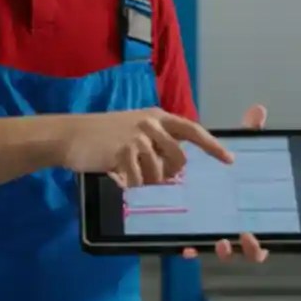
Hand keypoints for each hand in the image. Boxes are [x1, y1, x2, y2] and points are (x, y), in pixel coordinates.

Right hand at [53, 108, 233, 186]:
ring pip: (159, 173)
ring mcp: (137, 137)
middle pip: (179, 158)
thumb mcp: (135, 129)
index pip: (192, 130)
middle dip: (170, 173)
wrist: (72, 135)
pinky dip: (130, 184)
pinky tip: (118, 176)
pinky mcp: (123, 152)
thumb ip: (157, 142)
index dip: (212, 145)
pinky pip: (138, 180)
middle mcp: (150, 123)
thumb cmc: (105, 135)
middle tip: (152, 176)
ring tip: (129, 174)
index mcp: (157, 117)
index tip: (228, 159)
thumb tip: (176, 166)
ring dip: (146, 181)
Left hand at [181, 104, 269, 263]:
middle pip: (247, 251)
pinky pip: (194, 248)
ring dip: (223, 251)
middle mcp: (236, 230)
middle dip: (247, 250)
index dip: (260, 246)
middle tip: (243, 237)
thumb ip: (249, 132)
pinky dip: (193, 249)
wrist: (193, 172)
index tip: (252, 235)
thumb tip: (258, 110)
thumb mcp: (237, 149)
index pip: (263, 239)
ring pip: (222, 252)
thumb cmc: (226, 168)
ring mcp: (214, 235)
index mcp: (251, 216)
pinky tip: (187, 247)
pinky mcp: (193, 236)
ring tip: (220, 241)